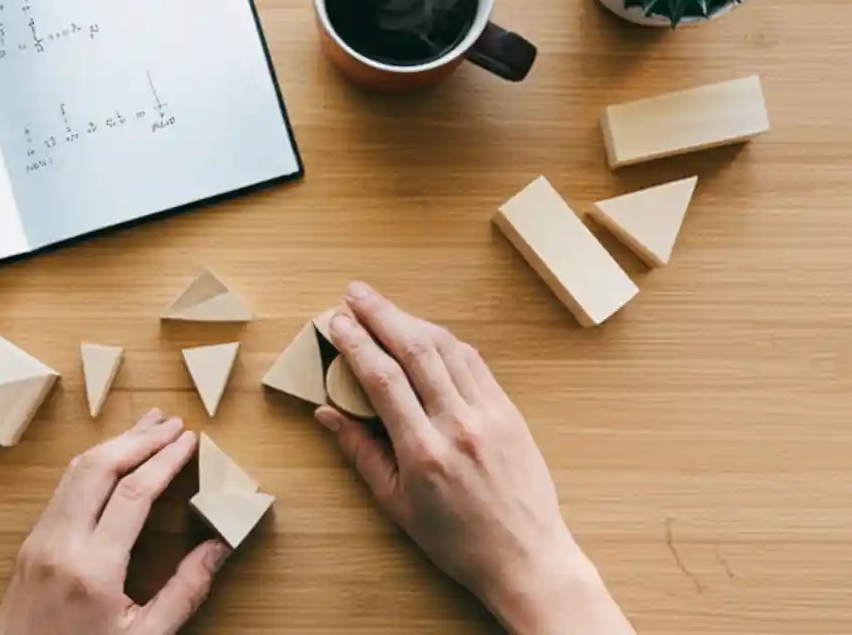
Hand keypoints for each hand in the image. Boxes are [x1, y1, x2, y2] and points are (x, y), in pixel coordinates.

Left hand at [0, 410, 230, 634]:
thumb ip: (184, 592)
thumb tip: (217, 547)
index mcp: (94, 569)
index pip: (134, 492)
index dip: (165, 460)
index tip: (190, 440)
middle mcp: (60, 544)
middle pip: (99, 467)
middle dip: (139, 438)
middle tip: (173, 423)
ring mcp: (39, 541)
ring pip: (75, 471)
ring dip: (114, 444)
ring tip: (147, 428)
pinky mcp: (28, 545)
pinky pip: (62, 489)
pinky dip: (92, 465)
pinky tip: (113, 460)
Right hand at [315, 283, 633, 634]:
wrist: (525, 557)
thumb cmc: (457, 540)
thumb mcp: (396, 504)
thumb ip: (359, 452)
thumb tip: (326, 412)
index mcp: (424, 451)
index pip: (383, 379)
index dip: (356, 343)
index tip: (336, 322)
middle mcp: (459, 423)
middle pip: (415, 349)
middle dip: (381, 314)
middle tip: (355, 293)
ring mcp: (490, 413)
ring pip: (447, 347)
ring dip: (412, 319)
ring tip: (384, 306)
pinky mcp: (510, 411)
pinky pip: (474, 362)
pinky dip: (445, 340)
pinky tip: (425, 332)